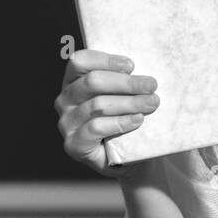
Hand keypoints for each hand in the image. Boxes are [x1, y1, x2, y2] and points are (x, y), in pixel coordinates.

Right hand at [54, 49, 160, 177]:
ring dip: (129, 102)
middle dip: (125, 83)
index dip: (105, 60)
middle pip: (92, 82)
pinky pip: (95, 128)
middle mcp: (65, 100)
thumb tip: (144, 70)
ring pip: (97, 105)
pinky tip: (137, 120)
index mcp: (74, 81)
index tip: (131, 65)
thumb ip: (127, 80)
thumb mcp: (126, 95)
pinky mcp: (73, 144)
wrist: (132, 158)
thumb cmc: (128, 119)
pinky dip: (120, 122)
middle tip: (151, 85)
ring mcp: (67, 123)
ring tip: (152, 103)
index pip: (80, 62)